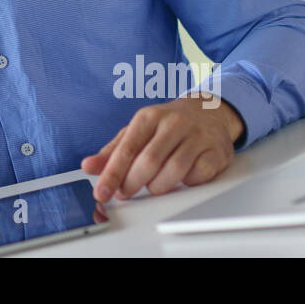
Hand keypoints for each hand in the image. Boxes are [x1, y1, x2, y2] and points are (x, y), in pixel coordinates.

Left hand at [81, 95, 243, 201]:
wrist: (208, 110)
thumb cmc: (167, 124)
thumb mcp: (137, 130)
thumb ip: (113, 151)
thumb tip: (88, 166)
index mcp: (149, 117)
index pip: (127, 148)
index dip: (112, 174)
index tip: (101, 192)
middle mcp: (174, 123)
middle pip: (149, 162)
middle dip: (133, 183)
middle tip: (126, 193)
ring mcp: (197, 136)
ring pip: (174, 171)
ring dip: (158, 187)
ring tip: (152, 186)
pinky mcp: (216, 151)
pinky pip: (198, 176)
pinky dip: (186, 183)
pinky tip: (181, 179)